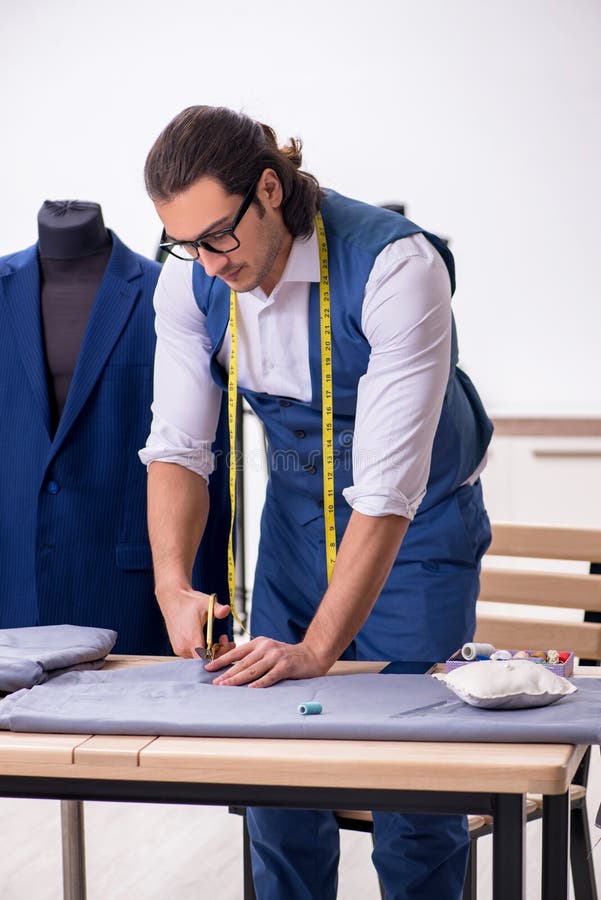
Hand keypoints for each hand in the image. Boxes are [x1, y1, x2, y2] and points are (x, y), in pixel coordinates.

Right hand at [156, 584, 230, 657]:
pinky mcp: (178, 648)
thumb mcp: (206, 603)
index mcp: (191, 639)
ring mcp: (179, 649)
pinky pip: (193, 655)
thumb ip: (218, 609)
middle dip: (219, 652)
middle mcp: (183, 647)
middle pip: (205, 661)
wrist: (172, 599)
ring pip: (198, 659)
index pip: (205, 660)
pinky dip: (202, 651)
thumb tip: (227, 609)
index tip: (226, 644)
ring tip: (220, 639)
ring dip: (211, 651)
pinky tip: (209, 641)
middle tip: (226, 639)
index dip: (218, 657)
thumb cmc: (190, 602)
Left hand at [204, 636, 328, 687]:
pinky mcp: (285, 666)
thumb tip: (232, 669)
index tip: (209, 668)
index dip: (222, 660)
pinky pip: (269, 677)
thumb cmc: (286, 656)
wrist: (311, 654)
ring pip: (253, 670)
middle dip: (227, 673)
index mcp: (259, 642)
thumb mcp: (268, 650)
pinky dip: (259, 683)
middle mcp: (266, 647)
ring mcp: (276, 656)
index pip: (237, 652)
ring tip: (226, 686)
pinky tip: (250, 689)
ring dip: (238, 679)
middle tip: (215, 682)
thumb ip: (254, 657)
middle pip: (243, 663)